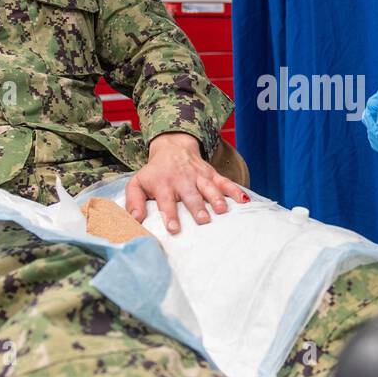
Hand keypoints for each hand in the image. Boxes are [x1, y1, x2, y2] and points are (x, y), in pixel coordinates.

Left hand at [126, 132, 249, 233]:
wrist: (172, 147)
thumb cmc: (154, 173)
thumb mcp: (137, 183)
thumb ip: (133, 202)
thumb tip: (134, 220)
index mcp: (163, 184)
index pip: (166, 201)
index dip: (170, 214)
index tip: (174, 228)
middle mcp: (182, 180)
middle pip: (191, 195)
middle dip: (197, 207)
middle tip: (203, 220)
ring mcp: (199, 177)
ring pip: (209, 188)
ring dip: (216, 198)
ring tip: (222, 211)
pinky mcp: (212, 174)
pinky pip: (225, 182)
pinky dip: (235, 190)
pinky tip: (243, 200)